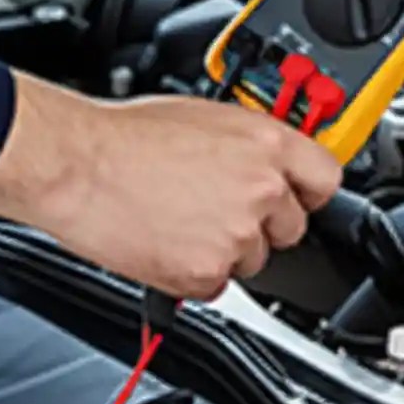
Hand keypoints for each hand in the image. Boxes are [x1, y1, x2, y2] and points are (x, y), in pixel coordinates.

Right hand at [0, 73, 343, 299]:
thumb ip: (250, 145)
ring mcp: (237, 233)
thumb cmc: (124, 136)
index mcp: (269, 143)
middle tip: (217, 212)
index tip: (296, 197)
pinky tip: (166, 245)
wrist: (76, 164)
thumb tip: (269, 161)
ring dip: (224, 251)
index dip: (308, 192)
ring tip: (180, 223)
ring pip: (253, 259)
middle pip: (292, 227)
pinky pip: (216, 285)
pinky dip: (193, 276)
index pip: (327, 178)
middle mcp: (262, 188)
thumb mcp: (207, 118)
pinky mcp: (206, 271)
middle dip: (261, 226)